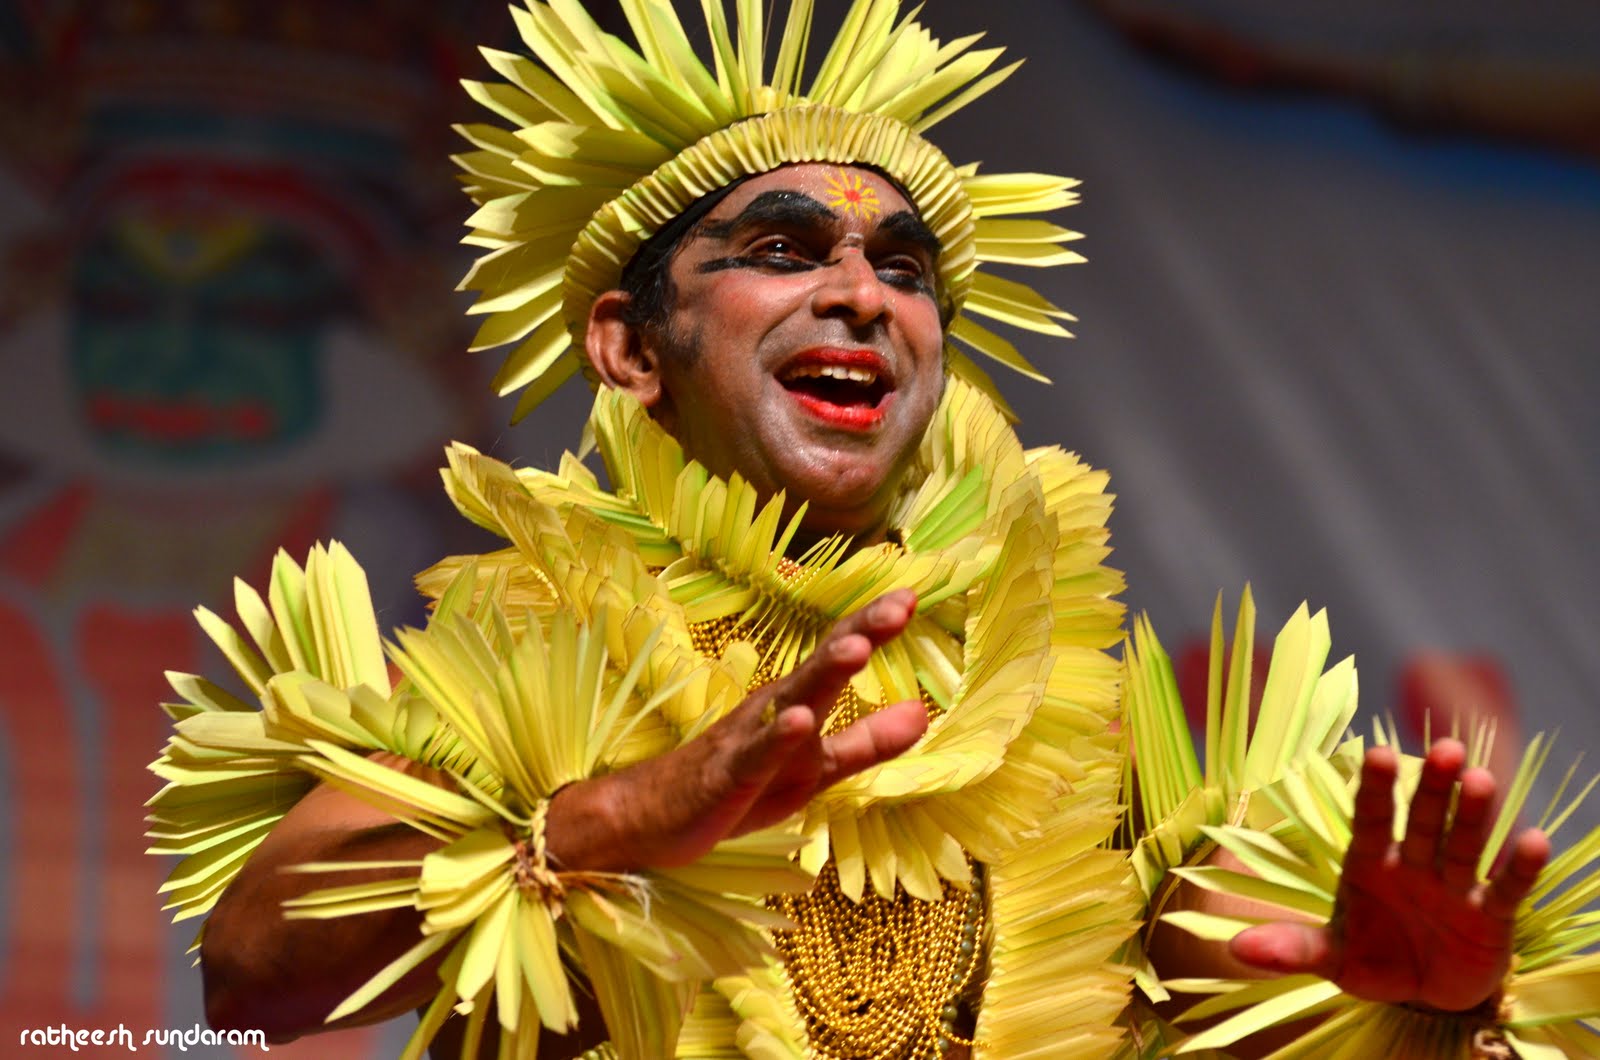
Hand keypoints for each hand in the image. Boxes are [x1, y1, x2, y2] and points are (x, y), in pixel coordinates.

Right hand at [545, 589, 928, 871]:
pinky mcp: (725, 775)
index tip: (910, 596)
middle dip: (858, 634)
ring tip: (857, 649)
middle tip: (898, 605)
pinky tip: (798, 723)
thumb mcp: (816, 769)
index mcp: (796, 702)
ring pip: (789, 701)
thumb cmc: (740, 785)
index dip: (872, 627)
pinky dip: (776, 739)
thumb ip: (868, 742)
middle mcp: (773, 708)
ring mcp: (747, 739)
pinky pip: (754, 756)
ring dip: (823, 674)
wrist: (654, 817)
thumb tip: (923, 712)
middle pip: (819, 665)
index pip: (838, 655)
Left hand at [1229, 739, 1549, 1010]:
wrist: (1423, 995)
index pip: (1370, 817)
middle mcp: (1414, 863)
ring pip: (1464, 842)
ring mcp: (1454, 886)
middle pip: (1424, 819)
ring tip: (1481, 779)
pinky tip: (1532, 840)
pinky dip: (1519, 868)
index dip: (1375, 787)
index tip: (1378, 753)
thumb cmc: (1374, 958)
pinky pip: (1505, 888)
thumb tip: (1237, 947)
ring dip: (1473, 814)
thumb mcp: (1332, 958)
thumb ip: (1292, 949)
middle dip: (1433, 787)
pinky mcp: (1491, 916)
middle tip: (1446, 749)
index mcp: (1370, 861)